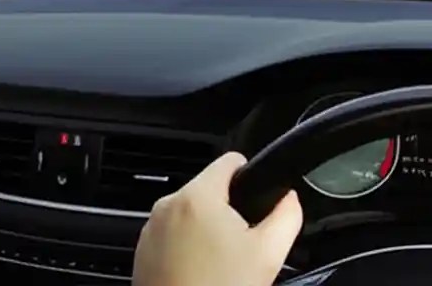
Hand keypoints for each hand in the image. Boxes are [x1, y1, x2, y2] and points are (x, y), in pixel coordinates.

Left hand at [133, 152, 302, 285]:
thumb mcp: (270, 252)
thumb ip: (288, 213)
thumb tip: (289, 197)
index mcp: (198, 196)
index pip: (231, 160)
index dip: (250, 177)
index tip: (256, 204)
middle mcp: (168, 205)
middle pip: (211, 189)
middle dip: (229, 211)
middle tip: (240, 245)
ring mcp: (151, 228)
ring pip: (192, 212)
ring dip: (207, 229)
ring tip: (219, 263)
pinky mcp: (142, 250)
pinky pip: (173, 234)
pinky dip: (188, 245)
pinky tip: (200, 271)